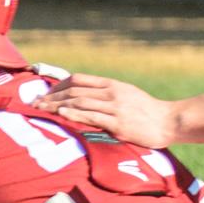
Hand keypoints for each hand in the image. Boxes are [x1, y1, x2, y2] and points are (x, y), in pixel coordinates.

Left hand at [33, 72, 177, 145]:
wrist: (169, 121)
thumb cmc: (147, 111)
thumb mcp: (126, 95)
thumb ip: (105, 94)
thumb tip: (83, 98)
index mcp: (111, 84)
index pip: (78, 79)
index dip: (58, 85)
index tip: (44, 93)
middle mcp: (111, 93)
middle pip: (74, 90)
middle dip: (51, 96)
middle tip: (34, 103)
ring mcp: (115, 107)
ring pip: (80, 101)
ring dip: (57, 105)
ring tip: (40, 109)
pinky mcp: (119, 123)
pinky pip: (93, 116)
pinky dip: (75, 113)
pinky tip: (62, 113)